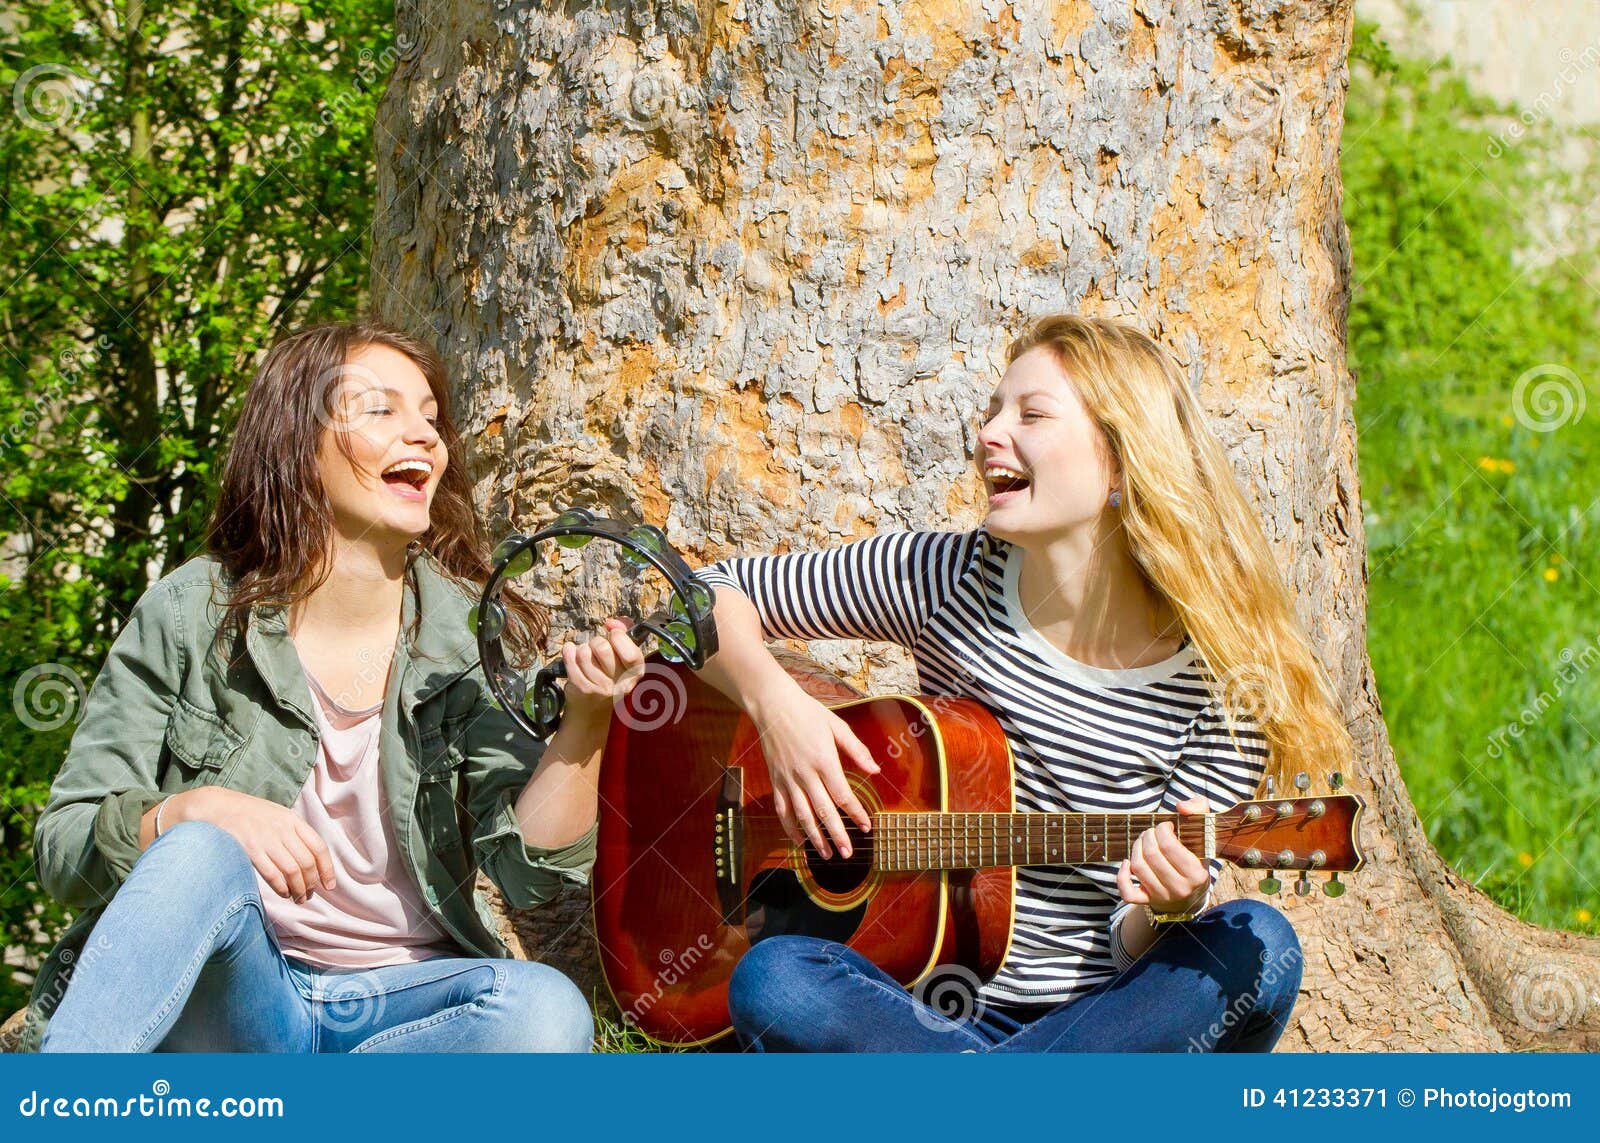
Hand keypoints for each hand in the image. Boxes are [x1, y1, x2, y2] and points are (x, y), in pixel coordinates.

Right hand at [165, 786, 334, 902]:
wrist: (215, 807)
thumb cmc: (247, 814)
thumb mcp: (275, 814)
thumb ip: (292, 832)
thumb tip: (309, 858)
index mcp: (292, 820)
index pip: (319, 847)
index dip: (327, 869)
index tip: (329, 885)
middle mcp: (282, 829)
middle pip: (307, 862)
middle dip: (312, 883)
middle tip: (310, 895)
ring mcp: (266, 839)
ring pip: (292, 871)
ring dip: (298, 889)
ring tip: (299, 898)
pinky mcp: (250, 849)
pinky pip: (273, 874)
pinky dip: (281, 887)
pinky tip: (284, 893)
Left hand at [559, 618, 645, 723]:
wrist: (593, 708)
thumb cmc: (608, 674)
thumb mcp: (621, 656)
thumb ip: (623, 633)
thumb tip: (612, 622)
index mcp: (636, 672)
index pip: (631, 653)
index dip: (619, 637)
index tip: (612, 632)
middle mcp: (622, 683)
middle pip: (603, 648)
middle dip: (596, 642)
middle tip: (596, 649)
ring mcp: (602, 688)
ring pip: (584, 653)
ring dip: (582, 649)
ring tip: (585, 656)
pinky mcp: (583, 690)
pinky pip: (571, 661)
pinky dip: (568, 652)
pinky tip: (571, 653)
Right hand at [749, 679, 878, 859]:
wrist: (772, 705)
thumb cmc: (807, 712)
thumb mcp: (836, 725)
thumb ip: (856, 749)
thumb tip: (875, 771)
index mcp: (824, 760)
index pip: (843, 794)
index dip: (856, 813)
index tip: (867, 827)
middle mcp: (805, 773)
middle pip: (823, 811)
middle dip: (837, 835)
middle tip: (848, 853)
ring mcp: (788, 779)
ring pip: (802, 816)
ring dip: (815, 838)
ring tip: (827, 855)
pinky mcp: (776, 780)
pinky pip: (782, 810)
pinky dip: (790, 828)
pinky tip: (799, 842)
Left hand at [1115, 796, 1210, 913]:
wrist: (1192, 892)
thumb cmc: (1196, 856)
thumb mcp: (1205, 832)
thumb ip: (1199, 809)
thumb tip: (1181, 807)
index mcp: (1196, 874)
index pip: (1169, 846)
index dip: (1162, 830)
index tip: (1166, 826)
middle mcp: (1180, 888)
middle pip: (1151, 855)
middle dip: (1148, 836)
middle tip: (1152, 832)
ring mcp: (1163, 896)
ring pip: (1139, 868)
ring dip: (1136, 848)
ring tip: (1143, 841)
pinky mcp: (1148, 901)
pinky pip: (1128, 893)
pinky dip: (1122, 877)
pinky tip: (1126, 863)